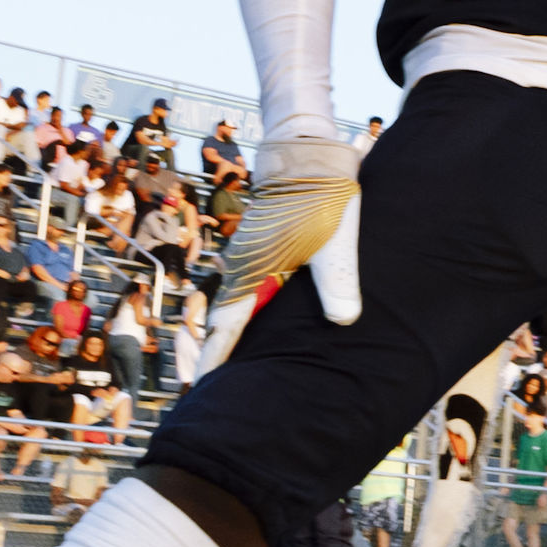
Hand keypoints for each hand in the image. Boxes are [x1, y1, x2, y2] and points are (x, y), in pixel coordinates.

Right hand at [201, 136, 360, 370]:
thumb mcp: (334, 244)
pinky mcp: (257, 250)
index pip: (225, 330)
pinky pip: (241, 292)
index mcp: (252, 275)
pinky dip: (238, 315)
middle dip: (213, 356)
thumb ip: (338, 283)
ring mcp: (246, 260)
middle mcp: (241, 270)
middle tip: (204, 391)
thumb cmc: (320, 199)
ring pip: (229, 307)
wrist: (306, 155)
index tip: (200, 390)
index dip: (213, 362)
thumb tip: (346, 321)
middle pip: (220, 323)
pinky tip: (249, 326)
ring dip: (224, 336)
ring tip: (222, 367)